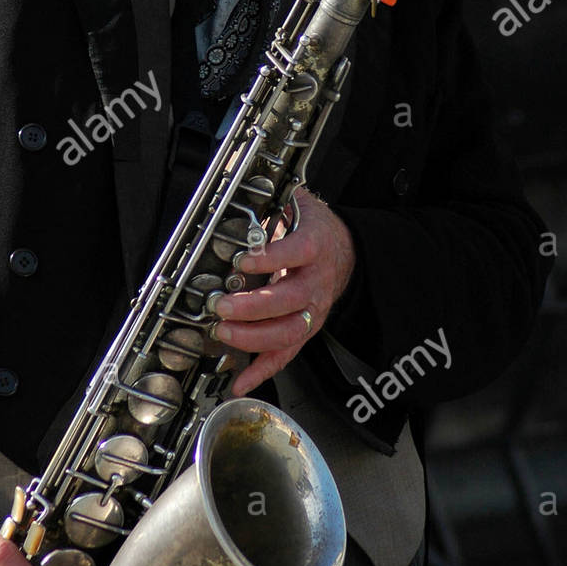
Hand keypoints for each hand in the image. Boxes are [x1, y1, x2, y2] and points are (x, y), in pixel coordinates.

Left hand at [211, 187, 355, 396]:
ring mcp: (313, 309)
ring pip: (288, 331)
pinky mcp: (306, 329)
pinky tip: (240, 380)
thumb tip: (242, 185)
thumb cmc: (313, 231)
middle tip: (222, 306)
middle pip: (289, 300)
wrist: (344, 252)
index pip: (296, 252)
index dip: (271, 257)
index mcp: (315, 246)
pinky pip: (285, 354)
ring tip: (223, 333)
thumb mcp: (299, 208)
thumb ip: (274, 202)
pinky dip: (262, 370)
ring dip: (253, 337)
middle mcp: (316, 282)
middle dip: (253, 307)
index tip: (244, 258)